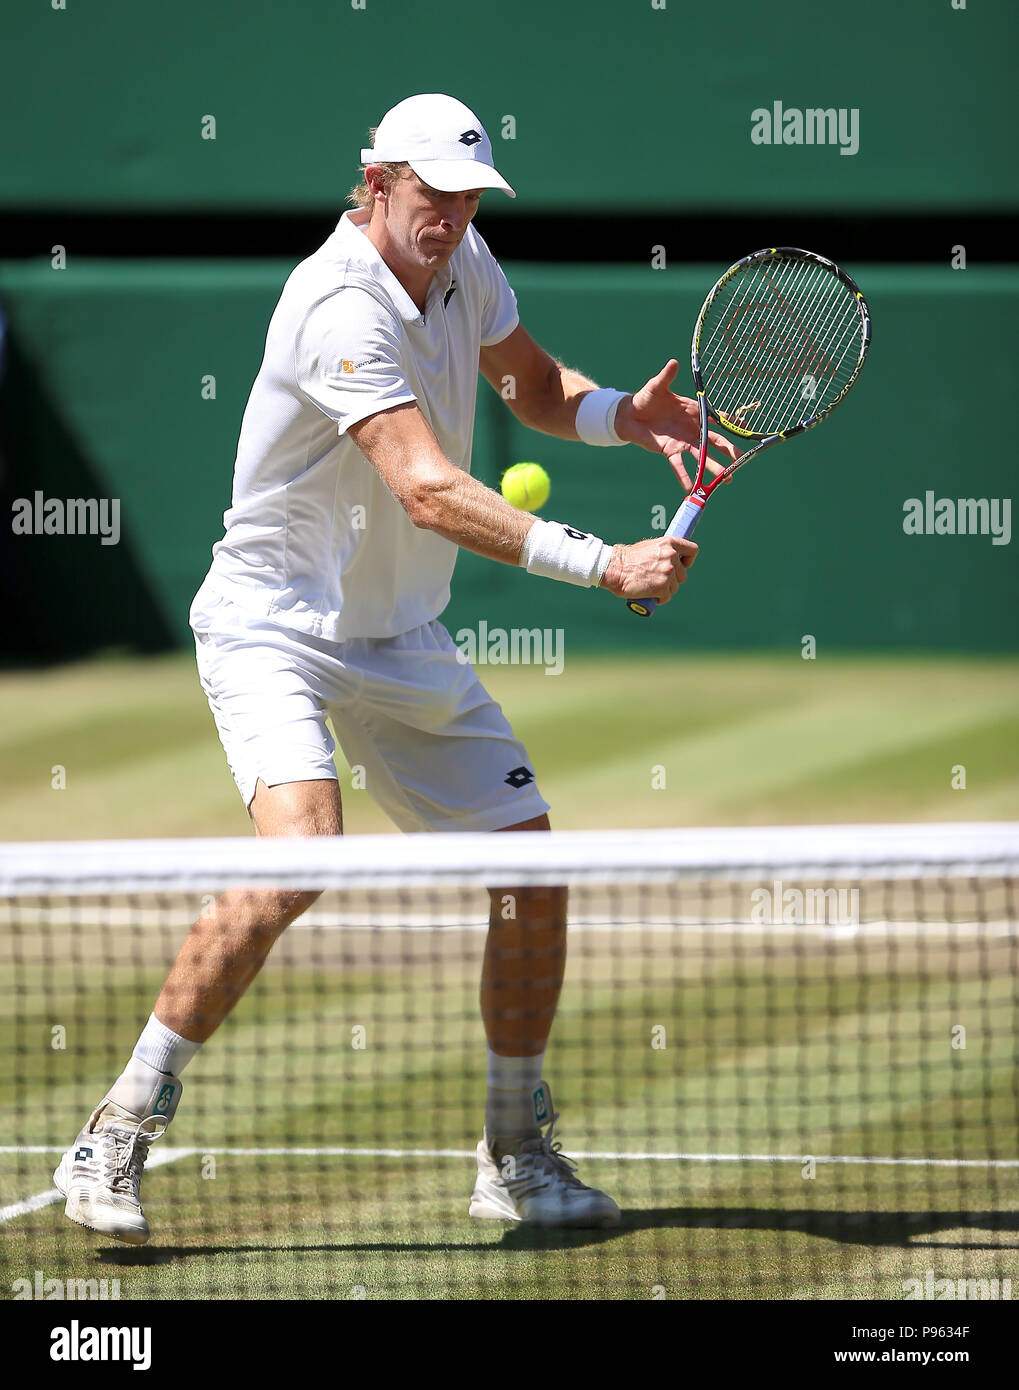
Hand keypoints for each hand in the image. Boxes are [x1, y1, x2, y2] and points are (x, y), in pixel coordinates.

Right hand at [599, 537, 696, 605]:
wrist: (614, 568)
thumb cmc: (628, 559)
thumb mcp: (649, 547)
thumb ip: (663, 552)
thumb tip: (673, 560)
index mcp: (669, 543)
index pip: (692, 550)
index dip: (688, 560)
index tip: (683, 565)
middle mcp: (671, 556)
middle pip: (682, 575)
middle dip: (672, 580)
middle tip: (656, 579)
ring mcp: (668, 572)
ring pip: (674, 587)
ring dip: (664, 589)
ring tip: (649, 585)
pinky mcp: (662, 587)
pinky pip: (666, 597)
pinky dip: (659, 598)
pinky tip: (649, 594)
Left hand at [614, 360, 740, 490]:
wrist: (629, 415)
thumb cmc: (646, 398)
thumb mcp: (656, 386)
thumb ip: (666, 377)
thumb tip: (673, 362)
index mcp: (693, 411)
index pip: (716, 417)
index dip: (732, 422)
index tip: (746, 429)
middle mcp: (692, 428)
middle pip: (714, 441)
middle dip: (728, 451)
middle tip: (741, 460)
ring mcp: (682, 441)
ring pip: (702, 456)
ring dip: (713, 467)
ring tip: (727, 479)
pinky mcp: (670, 450)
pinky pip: (679, 466)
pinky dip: (684, 476)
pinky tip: (691, 488)